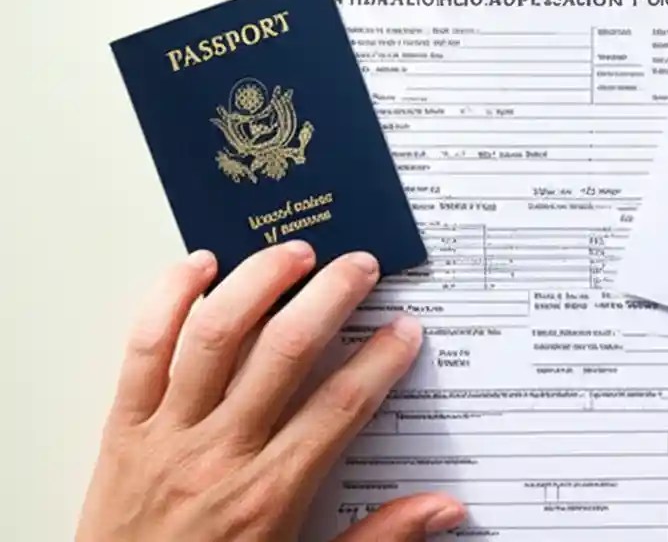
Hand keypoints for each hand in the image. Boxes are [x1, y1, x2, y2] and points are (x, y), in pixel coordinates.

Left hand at [76, 242, 465, 540]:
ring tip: (294, 252)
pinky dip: (169, 299)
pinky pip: (143, 350)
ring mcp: (168, 434)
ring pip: (214, 336)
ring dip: (259, 282)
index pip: (339, 406)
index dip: (379, 359)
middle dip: (330, 296)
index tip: (404, 329)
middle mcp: (221, 453)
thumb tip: (445, 509)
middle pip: (285, 352)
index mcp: (271, 493)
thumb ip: (380, 537)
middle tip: (360, 267)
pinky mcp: (123, 427)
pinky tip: (199, 268)